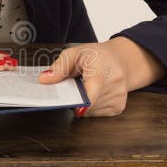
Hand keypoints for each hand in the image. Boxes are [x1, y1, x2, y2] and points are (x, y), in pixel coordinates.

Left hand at [38, 36, 166, 116]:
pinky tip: (94, 93)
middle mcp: (114, 83)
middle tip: (75, 85)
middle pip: (87, 102)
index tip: (77, 109)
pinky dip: (91, 106)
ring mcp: (118, 97)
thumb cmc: (98, 55)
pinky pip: (97, 114)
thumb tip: (44, 79)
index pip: (94, 89)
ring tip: (87, 86)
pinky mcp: (119, 107)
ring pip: (90, 111)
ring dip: (83, 102)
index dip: (85, 102)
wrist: (122, 59)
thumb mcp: (75, 53)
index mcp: (102, 68)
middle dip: (75, 98)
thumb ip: (59, 67)